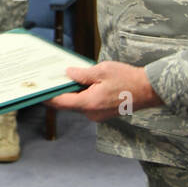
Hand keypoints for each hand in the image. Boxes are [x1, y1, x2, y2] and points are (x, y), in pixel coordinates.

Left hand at [47, 60, 162, 122]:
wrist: (149, 90)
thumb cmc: (128, 79)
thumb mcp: (102, 71)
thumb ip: (82, 74)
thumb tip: (68, 74)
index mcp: (88, 103)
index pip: (61, 102)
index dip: (48, 97)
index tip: (39, 92)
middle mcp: (91, 113)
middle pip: (69, 104)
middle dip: (61, 93)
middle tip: (53, 80)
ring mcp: (98, 115)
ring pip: (79, 104)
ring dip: (74, 93)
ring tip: (71, 78)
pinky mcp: (104, 113)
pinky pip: (89, 105)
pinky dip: (84, 96)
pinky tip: (86, 84)